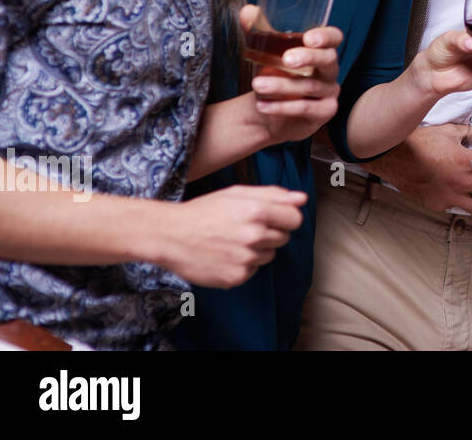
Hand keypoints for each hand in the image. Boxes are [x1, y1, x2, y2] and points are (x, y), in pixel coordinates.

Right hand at [164, 185, 305, 287]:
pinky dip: (243, 264)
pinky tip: (225, 255)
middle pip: (284, 238)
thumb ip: (273, 195)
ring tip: (232, 241)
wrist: (170, 235)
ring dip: (257, 249)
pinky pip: (253, 270)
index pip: (295, 219)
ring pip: (270, 255)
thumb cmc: (204, 211)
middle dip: (271, 233)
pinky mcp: (235, 277)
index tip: (274, 218)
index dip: (286, 218)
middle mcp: (254, 235)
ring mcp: (245, 258)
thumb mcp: (237, 193)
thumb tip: (301, 199)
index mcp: (256, 211)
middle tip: (246, 228)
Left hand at [241, 4, 342, 143]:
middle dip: (308, 57)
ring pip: (310, 86)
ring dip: (282, 85)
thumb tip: (248, 11)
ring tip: (257, 84)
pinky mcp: (324, 112)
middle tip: (286, 59)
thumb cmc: (275, 73)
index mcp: (321, 49)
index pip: (334, 38)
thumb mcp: (267, 51)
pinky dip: (282, 106)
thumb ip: (258, 30)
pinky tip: (262, 104)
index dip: (326, 36)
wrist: (271, 110)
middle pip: (328, 60)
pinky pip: (305, 108)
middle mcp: (329, 69)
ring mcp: (329, 91)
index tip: (309, 37)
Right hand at [359, 123, 471, 214]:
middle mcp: (461, 182)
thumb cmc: (419, 143)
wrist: (394, 159)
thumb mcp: (448, 131)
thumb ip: (470, 134)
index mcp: (465, 161)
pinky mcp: (439, 205)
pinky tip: (460, 192)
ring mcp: (450, 196)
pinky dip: (463, 201)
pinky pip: (458, 207)